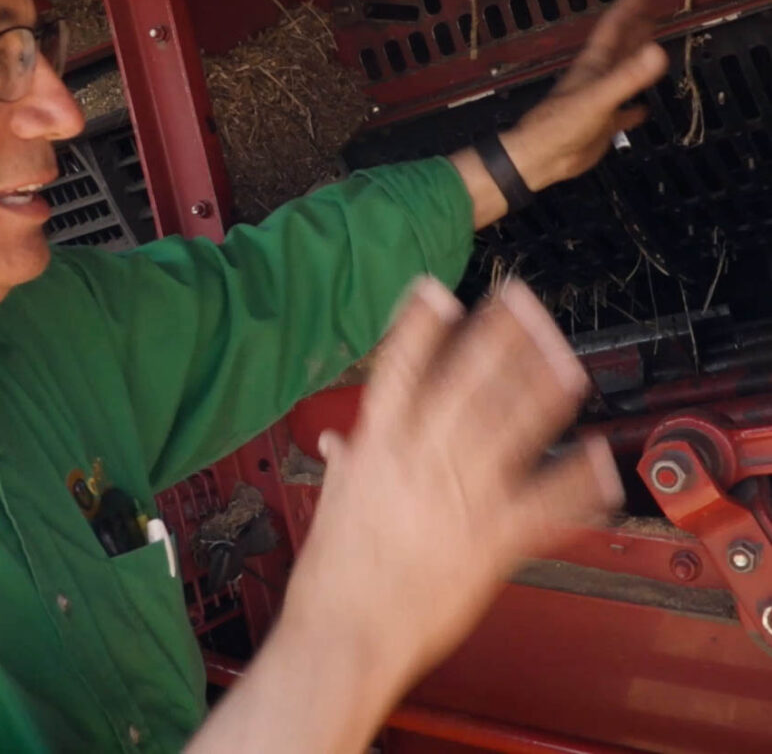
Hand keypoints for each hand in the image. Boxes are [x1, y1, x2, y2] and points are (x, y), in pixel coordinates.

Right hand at [282, 277, 623, 698]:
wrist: (343, 636)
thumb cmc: (331, 573)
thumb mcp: (333, 503)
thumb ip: (346, 461)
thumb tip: (339, 439)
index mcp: (378, 446)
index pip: (398, 371)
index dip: (419, 326)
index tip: (437, 289)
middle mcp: (420, 461)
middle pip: (466, 384)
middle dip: (497, 337)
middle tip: (521, 299)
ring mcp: (458, 499)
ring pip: (508, 430)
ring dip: (541, 390)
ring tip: (565, 357)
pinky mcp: (488, 542)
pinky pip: (540, 507)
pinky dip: (573, 483)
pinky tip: (595, 458)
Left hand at [502, 0, 668, 190]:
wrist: (540, 159)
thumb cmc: (558, 126)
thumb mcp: (597, 98)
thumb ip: (627, 77)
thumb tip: (658, 51)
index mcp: (592, 67)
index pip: (611, 30)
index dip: (626, 10)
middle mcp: (596, 80)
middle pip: (619, 48)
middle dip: (636, 29)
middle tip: (653, 11)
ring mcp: (599, 102)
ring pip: (622, 77)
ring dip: (637, 64)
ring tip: (654, 48)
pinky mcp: (602, 126)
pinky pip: (622, 115)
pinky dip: (633, 112)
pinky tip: (644, 110)